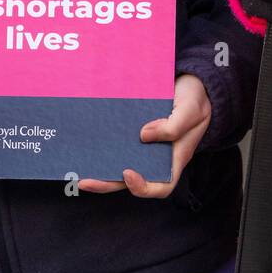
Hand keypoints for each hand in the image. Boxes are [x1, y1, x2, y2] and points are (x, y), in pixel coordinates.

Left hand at [78, 73, 211, 198]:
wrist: (192, 84)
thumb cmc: (195, 101)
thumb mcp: (191, 110)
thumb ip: (173, 126)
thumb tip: (144, 135)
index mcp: (174, 159)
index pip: (161, 186)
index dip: (143, 187)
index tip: (127, 173)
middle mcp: (156, 158)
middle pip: (131, 180)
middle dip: (107, 183)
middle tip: (84, 180)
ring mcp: (144, 147)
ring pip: (120, 163)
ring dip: (99, 168)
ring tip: (76, 168)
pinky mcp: (134, 133)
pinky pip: (117, 143)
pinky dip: (103, 146)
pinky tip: (87, 141)